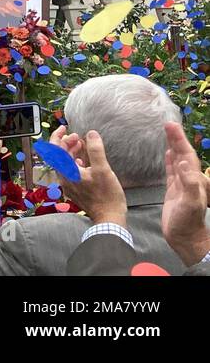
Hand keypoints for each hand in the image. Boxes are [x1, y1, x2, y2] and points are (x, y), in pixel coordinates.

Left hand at [54, 129, 126, 225]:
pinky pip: (70, 171)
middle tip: (77, 136)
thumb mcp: (103, 170)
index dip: (57, 136)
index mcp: (67, 173)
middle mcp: (64, 179)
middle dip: (66, 143)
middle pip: (58, 156)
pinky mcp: (75, 189)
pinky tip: (84, 160)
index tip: (64, 128)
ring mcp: (69, 185)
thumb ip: (95, 150)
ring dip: (71, 152)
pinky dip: (75, 162)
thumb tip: (91, 134)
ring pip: (64, 163)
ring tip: (82, 145)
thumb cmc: (107, 196)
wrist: (109, 218)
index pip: (54, 150)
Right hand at [162, 122, 209, 265]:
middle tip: (168, 124)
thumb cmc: (188, 221)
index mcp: (194, 179)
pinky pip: (172, 170)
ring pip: (178, 160)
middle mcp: (189, 179)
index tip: (171, 126)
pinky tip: (167, 154)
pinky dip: (170, 160)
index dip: (179, 140)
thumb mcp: (191, 203)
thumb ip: (189, 183)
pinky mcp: (174, 190)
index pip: (187, 155)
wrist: (185, 238)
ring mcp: (181, 184)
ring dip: (173, 146)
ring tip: (168, 133)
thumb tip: (183, 163)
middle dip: (176, 139)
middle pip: (183, 154)